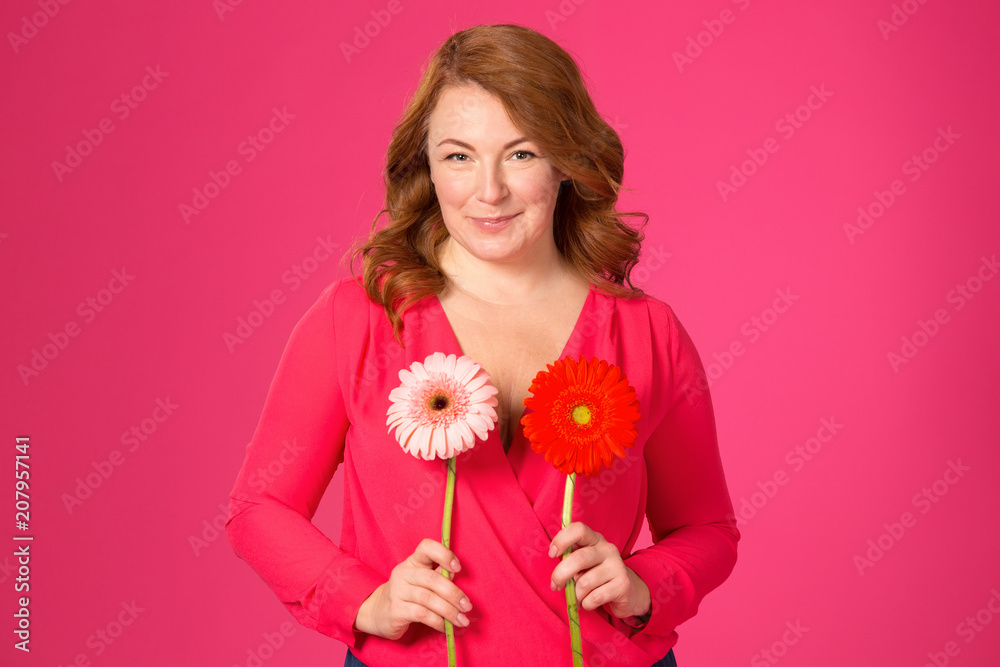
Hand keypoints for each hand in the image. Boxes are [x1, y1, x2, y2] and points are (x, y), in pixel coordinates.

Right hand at [354, 538, 472, 639]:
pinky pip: (422, 615)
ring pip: (429, 599)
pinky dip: (438, 622)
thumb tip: (455, 573)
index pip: (426, 547)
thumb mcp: (421, 581)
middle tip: (467, 606)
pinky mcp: (396, 610)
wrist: (376, 611)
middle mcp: (404, 573)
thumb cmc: (407, 594)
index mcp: (413, 562)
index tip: (458, 568)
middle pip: (432, 579)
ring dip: (449, 611)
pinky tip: (446, 627)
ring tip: (462, 620)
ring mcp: (398, 591)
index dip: (444, 554)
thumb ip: (438, 576)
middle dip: (453, 593)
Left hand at [548, 522, 650, 619]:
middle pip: (579, 558)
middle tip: (555, 586)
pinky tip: (589, 602)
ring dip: (576, 595)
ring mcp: (617, 566)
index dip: (562, 540)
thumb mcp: (584, 564)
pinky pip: (595, 597)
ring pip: (585, 583)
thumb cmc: (597, 576)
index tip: (552, 554)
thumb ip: (570, 561)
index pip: (578, 529)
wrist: (627, 592)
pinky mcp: (623, 584)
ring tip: (578, 598)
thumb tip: (555, 576)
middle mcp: (608, 549)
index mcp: (595, 539)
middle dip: (561, 575)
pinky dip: (587, 604)